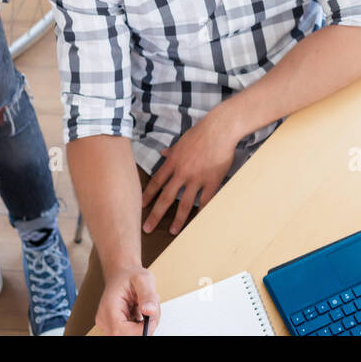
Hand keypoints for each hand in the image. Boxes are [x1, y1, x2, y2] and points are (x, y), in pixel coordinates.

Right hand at [96, 264, 160, 335]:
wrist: (123, 273)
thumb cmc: (130, 276)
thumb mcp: (143, 279)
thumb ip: (147, 295)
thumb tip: (150, 311)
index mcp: (109, 308)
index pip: (121, 331)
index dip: (140, 330)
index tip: (152, 318)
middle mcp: (105, 320)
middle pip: (127, 335)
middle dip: (144, 327)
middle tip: (150, 309)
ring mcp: (108, 325)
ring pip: (131, 335)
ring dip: (143, 326)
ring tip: (144, 307)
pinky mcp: (114, 327)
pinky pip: (131, 333)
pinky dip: (141, 325)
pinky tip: (141, 312)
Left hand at [141, 109, 239, 235]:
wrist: (219, 130)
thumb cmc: (201, 133)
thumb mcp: (181, 140)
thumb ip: (172, 150)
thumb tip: (163, 153)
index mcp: (173, 162)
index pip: (156, 182)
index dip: (147, 196)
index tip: (140, 206)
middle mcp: (182, 173)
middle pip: (166, 197)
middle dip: (156, 214)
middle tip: (147, 228)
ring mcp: (197, 178)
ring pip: (185, 203)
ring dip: (178, 219)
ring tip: (173, 231)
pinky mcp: (212, 181)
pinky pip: (205, 200)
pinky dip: (201, 212)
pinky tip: (197, 222)